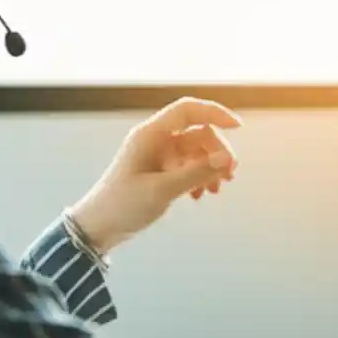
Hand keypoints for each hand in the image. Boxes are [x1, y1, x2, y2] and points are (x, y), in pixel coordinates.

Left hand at [67, 97, 241, 253]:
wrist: (99, 227)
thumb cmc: (122, 205)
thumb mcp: (161, 190)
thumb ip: (195, 173)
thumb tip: (225, 159)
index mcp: (150, 135)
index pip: (188, 110)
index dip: (215, 113)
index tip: (238, 127)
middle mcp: (155, 140)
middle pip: (198, 133)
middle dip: (217, 152)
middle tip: (229, 176)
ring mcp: (158, 155)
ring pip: (196, 152)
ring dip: (210, 168)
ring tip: (216, 190)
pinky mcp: (160, 171)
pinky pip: (188, 166)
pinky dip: (199, 177)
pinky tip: (199, 195)